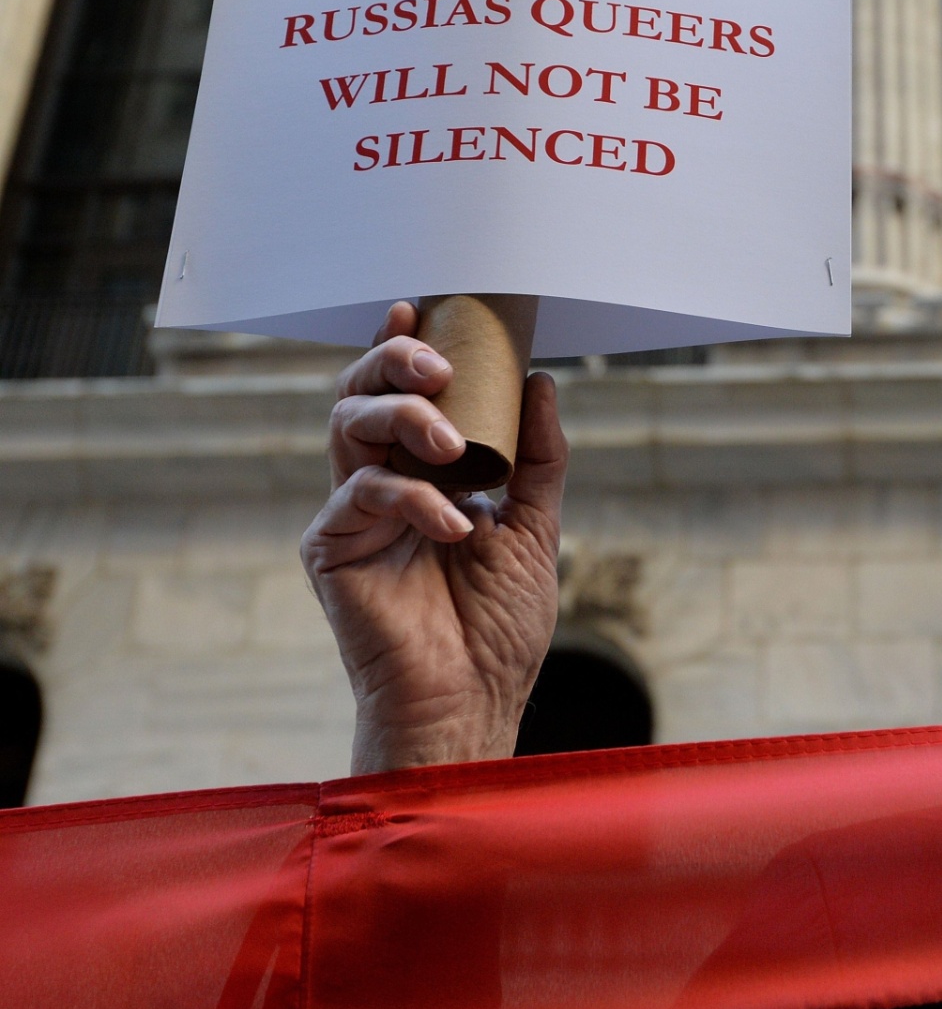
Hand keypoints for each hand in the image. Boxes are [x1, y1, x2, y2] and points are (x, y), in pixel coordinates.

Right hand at [301, 302, 567, 774]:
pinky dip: (412, 498)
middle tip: (438, 365)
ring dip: (401, 416)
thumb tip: (542, 382)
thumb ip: (538, 458)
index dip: (403, 347)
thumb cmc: (499, 628)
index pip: (403, 394)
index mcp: (423, 475)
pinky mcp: (330, 550)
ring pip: (348, 428)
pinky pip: (360, 495)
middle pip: (362, 395)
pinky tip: (456, 525)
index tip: (422, 308)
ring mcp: (351, 515)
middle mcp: (380, 485)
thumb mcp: (536, 528)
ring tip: (451, 440)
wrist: (473, 700)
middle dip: (395, 364)